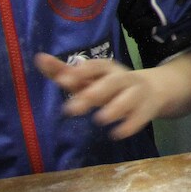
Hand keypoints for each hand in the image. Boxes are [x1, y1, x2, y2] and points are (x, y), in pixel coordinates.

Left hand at [35, 53, 162, 138]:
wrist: (152, 90)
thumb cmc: (109, 85)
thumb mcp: (88, 78)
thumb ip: (64, 71)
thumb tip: (39, 58)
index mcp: (107, 69)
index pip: (97, 66)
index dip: (82, 71)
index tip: (63, 80)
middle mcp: (123, 78)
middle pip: (113, 81)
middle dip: (96, 92)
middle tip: (75, 107)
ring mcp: (136, 93)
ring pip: (129, 97)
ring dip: (116, 107)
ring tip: (100, 118)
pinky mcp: (146, 110)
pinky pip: (140, 117)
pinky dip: (130, 125)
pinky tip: (117, 133)